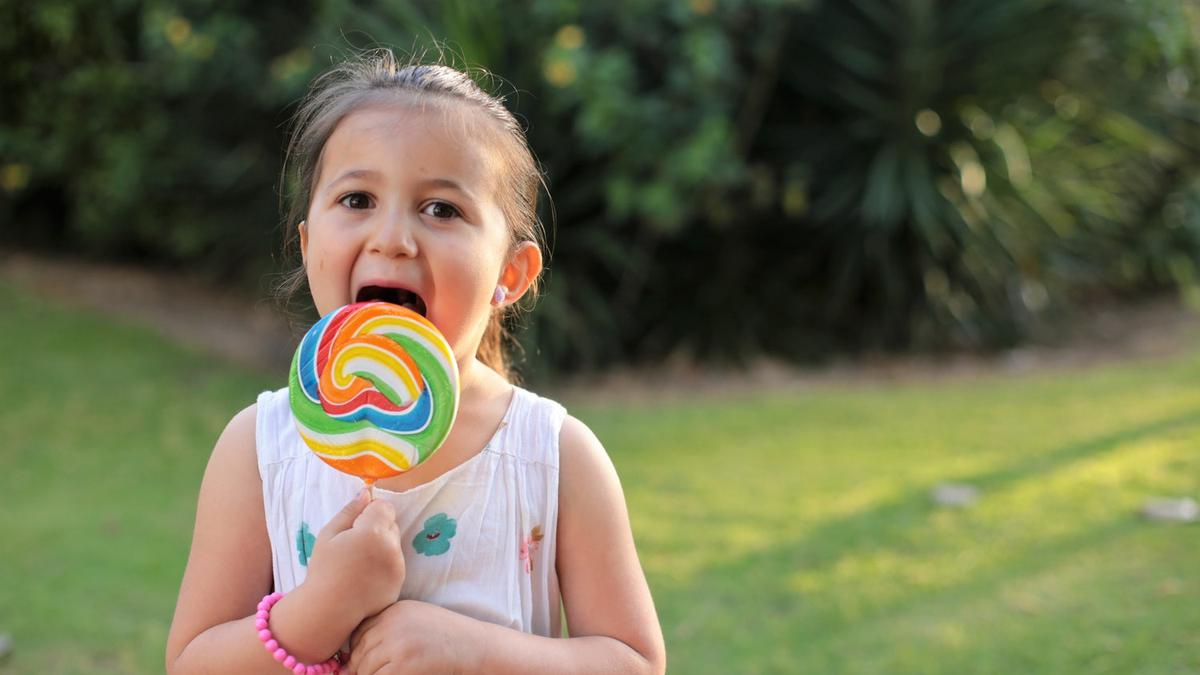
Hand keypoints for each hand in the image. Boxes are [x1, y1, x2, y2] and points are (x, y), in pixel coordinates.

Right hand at [305, 490, 405, 621]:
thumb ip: (350, 511)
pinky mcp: (399, 583)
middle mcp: (391, 548)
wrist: (329, 609)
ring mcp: (398, 567)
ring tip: (359, 563)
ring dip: (382, 547)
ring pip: (394, 544)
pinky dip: (384, 565)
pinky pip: (395, 564)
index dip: (370, 512)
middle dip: (377, 528)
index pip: (385, 506)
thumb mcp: (329, 534)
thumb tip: (366, 493)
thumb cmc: (324, 569)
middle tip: (354, 545)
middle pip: (391, 524)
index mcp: (374, 532)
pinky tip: (365, 577)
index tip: (355, 525)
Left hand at [343, 600, 476, 674]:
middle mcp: (392, 624)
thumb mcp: (416, 622)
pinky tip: (404, 674)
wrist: (478, 649)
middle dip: (363, 669)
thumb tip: (351, 659)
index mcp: (394, 611)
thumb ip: (387, 629)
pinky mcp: (403, 666)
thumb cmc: (448, 639)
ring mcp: (397, 645)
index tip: (372, 661)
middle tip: (386, 670)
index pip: (358, 633)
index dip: (360, 651)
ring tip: (397, 671)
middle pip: (358, 653)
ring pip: (364, 671)